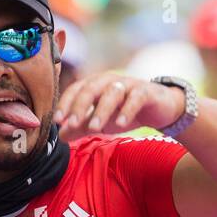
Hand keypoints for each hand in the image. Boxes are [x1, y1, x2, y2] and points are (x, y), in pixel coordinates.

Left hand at [55, 74, 185, 139]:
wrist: (160, 108)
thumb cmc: (126, 112)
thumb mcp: (102, 121)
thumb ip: (82, 126)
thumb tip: (60, 135)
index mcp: (96, 85)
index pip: (76, 89)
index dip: (65, 103)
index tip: (56, 120)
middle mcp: (110, 81)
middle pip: (91, 88)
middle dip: (79, 105)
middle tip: (71, 123)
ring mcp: (129, 84)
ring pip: (112, 93)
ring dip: (102, 110)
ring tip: (94, 128)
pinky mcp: (146, 92)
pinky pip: (136, 98)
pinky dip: (127, 110)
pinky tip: (120, 124)